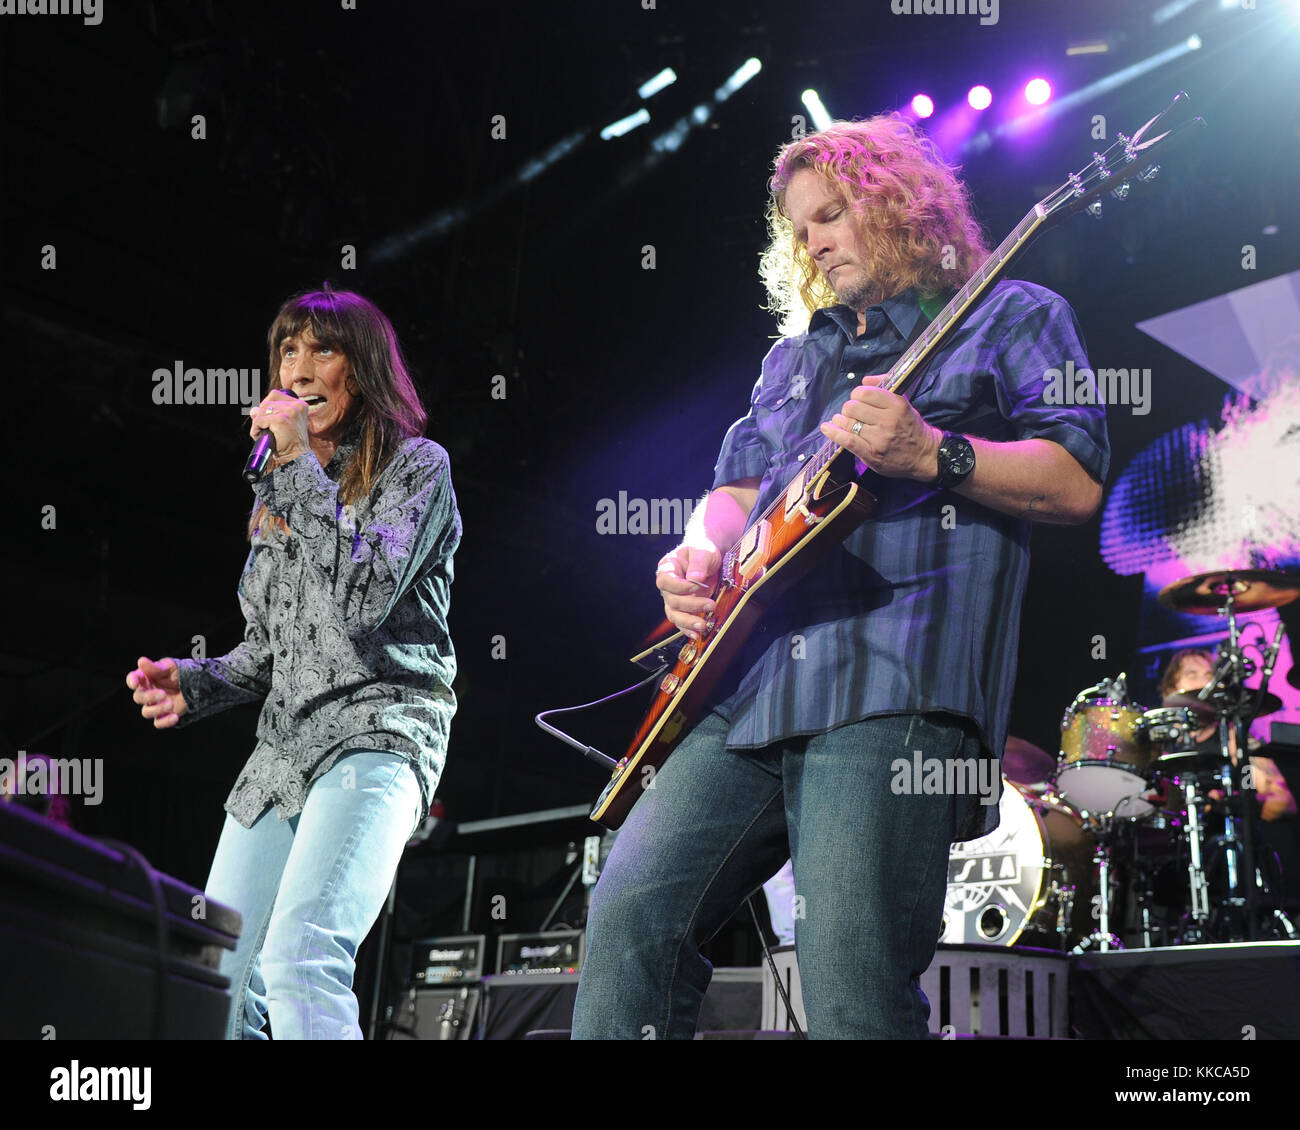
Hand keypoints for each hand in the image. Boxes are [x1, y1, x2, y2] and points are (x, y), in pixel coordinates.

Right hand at [126, 656, 188, 728]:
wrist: (194, 684)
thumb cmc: (178, 673)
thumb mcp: (169, 667)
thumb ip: (155, 667)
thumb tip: (141, 661)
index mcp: (145, 678)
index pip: (133, 679)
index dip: (132, 681)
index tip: (135, 683)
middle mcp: (146, 693)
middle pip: (138, 698)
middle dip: (149, 697)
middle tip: (163, 694)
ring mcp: (153, 705)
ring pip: (146, 712)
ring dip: (158, 709)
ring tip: (171, 704)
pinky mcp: (162, 716)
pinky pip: (158, 723)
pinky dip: (165, 721)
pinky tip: (175, 717)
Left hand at [249, 389, 309, 464]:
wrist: (296, 457)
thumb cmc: (290, 443)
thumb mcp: (282, 424)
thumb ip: (269, 413)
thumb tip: (253, 410)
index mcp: (300, 405)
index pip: (275, 395)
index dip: (267, 406)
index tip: (269, 417)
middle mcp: (296, 406)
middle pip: (266, 403)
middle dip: (261, 416)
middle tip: (266, 428)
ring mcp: (289, 412)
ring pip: (261, 411)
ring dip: (258, 423)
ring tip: (265, 433)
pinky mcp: (281, 420)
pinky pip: (258, 421)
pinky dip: (255, 430)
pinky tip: (261, 436)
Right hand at [656, 544, 720, 639]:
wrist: (708, 557)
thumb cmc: (702, 550)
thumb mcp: (702, 551)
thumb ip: (699, 563)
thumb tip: (695, 579)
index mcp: (667, 568)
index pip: (665, 581)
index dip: (679, 587)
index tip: (696, 586)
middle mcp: (668, 585)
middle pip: (672, 600)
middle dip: (691, 605)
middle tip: (710, 605)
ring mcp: (675, 597)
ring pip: (674, 614)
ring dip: (688, 622)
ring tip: (703, 626)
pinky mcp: (685, 607)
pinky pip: (681, 621)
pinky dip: (688, 629)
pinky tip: (696, 634)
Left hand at [819, 374, 942, 480]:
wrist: (925, 455)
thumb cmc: (912, 427)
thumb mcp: (904, 403)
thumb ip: (885, 387)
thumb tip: (865, 379)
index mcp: (896, 404)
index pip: (864, 392)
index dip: (857, 394)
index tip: (858, 399)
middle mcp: (887, 420)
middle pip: (852, 407)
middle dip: (848, 408)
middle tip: (852, 414)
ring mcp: (879, 438)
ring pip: (848, 423)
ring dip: (840, 420)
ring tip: (841, 421)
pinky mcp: (872, 454)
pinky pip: (847, 441)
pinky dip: (833, 433)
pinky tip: (826, 428)